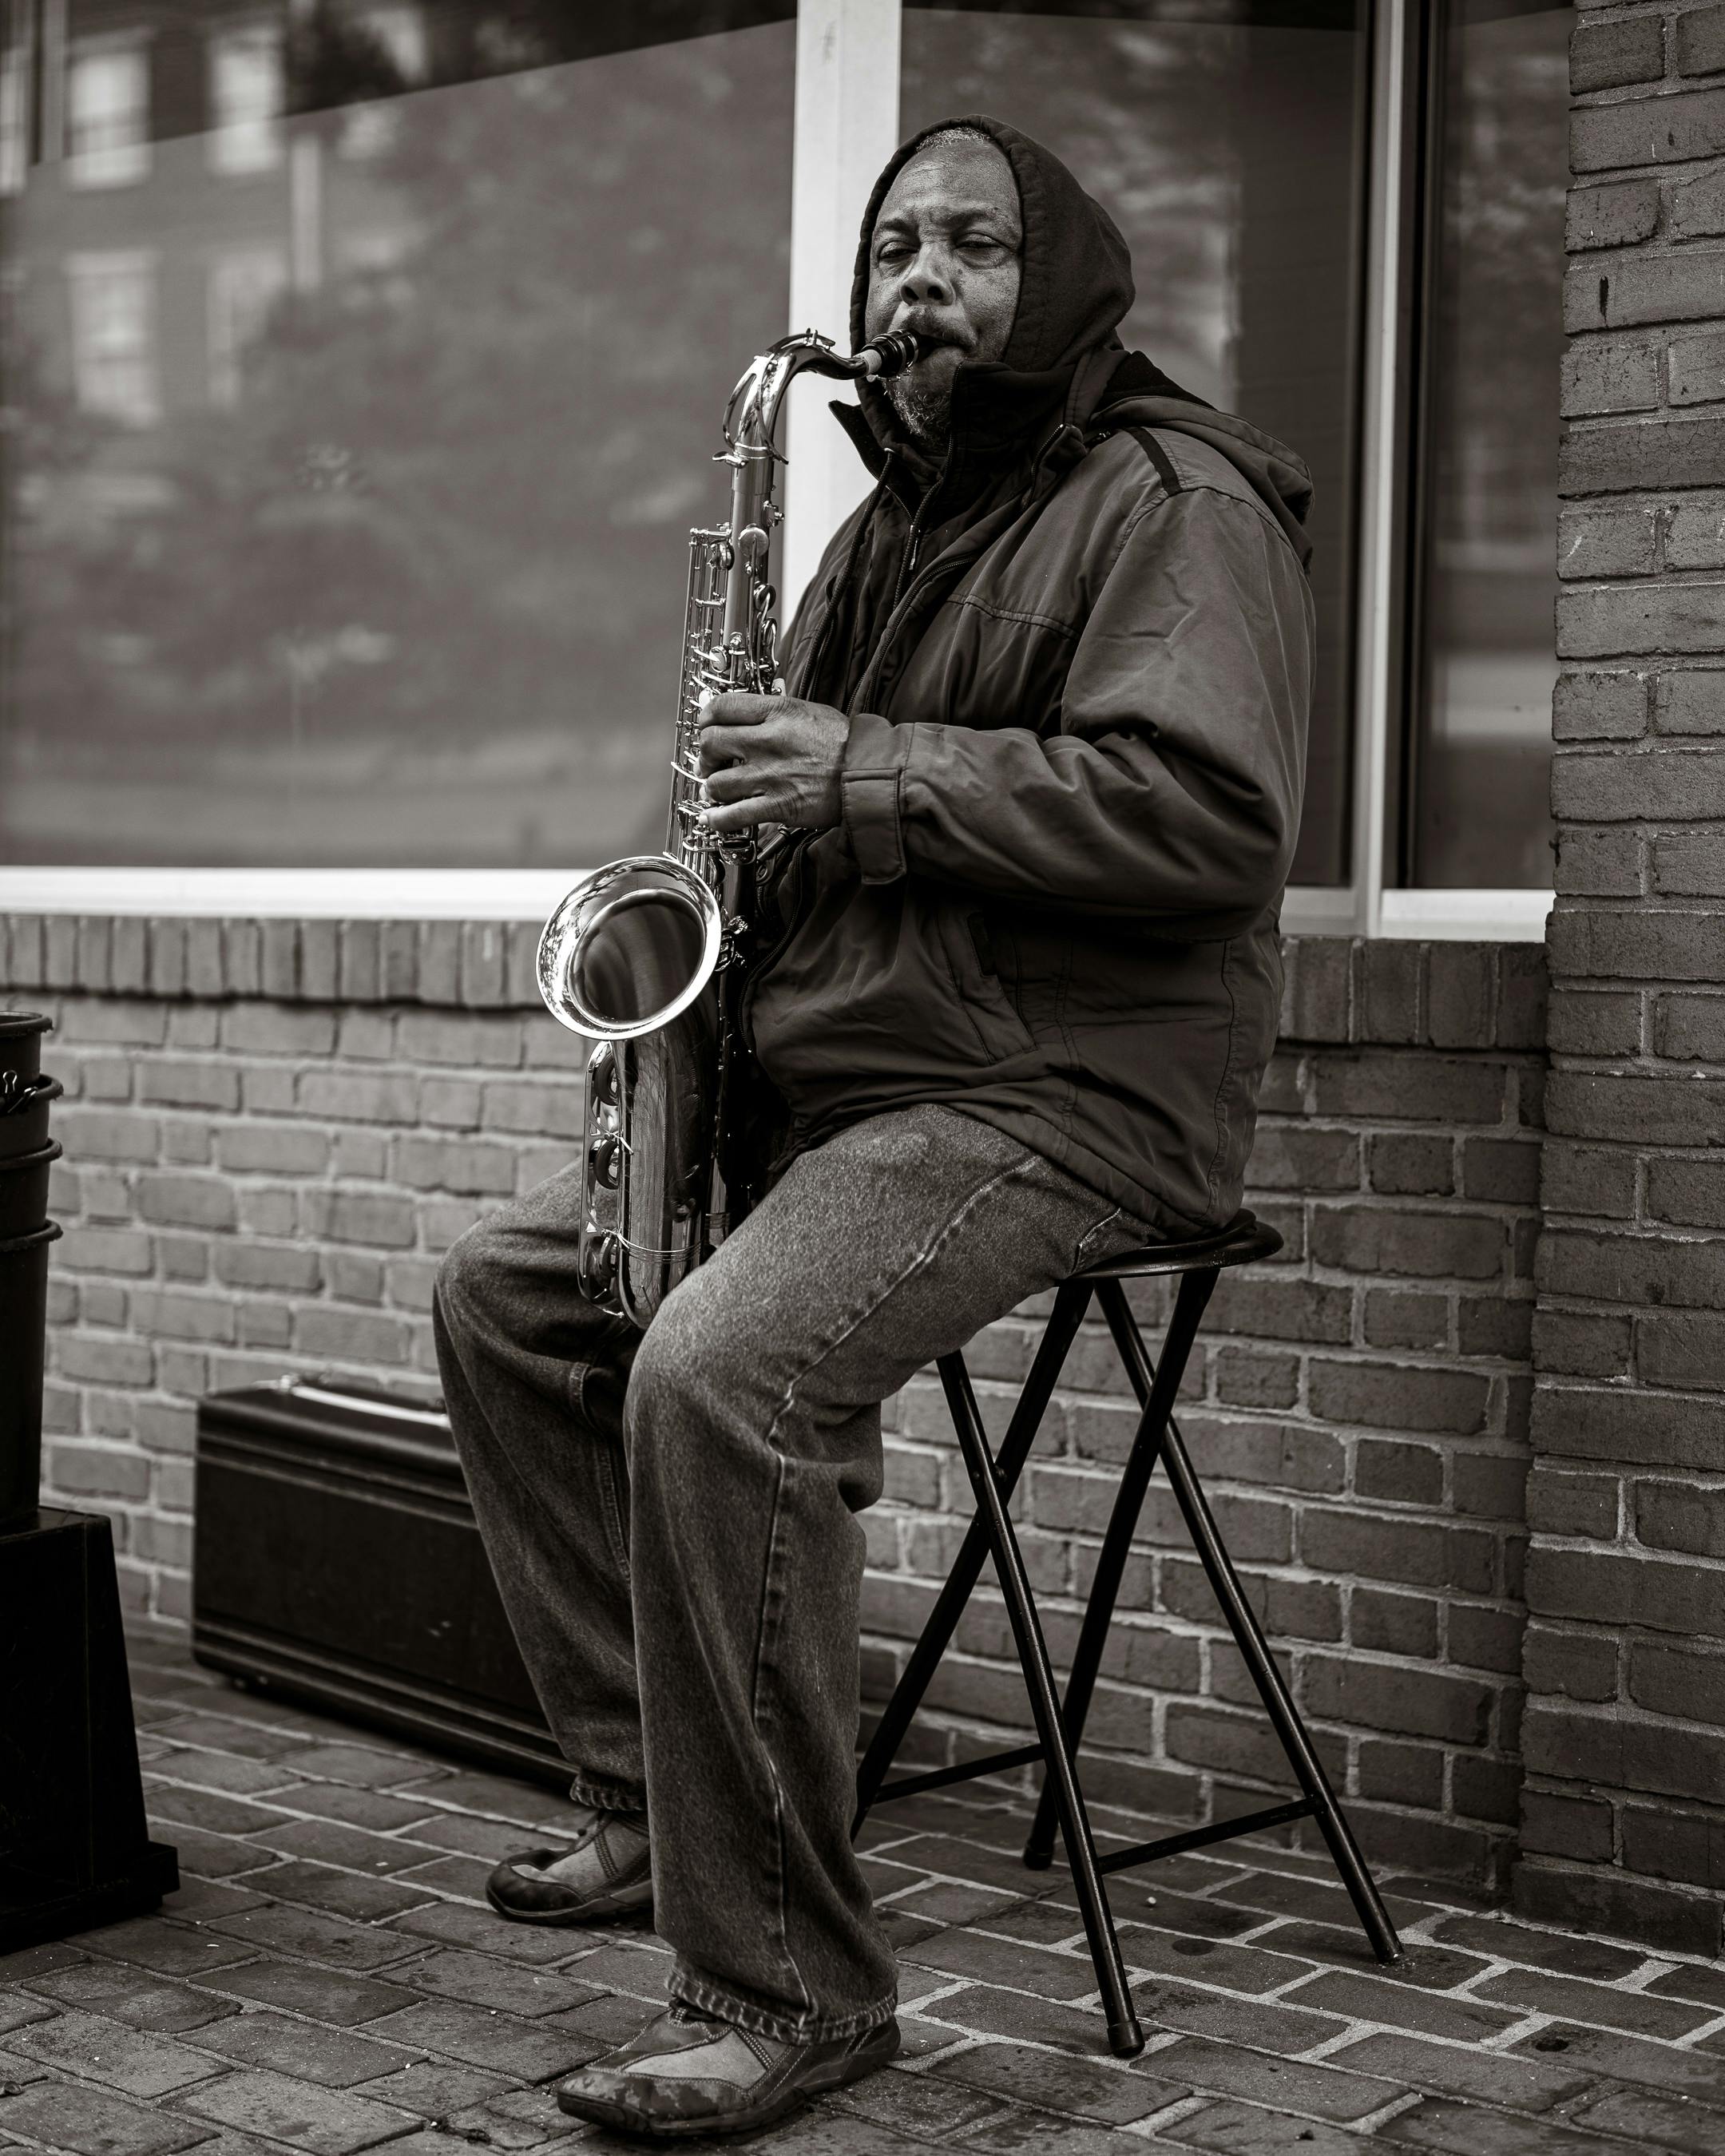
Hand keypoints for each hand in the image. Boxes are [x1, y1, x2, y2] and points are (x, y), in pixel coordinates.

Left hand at [696, 692, 848, 834]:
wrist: (868, 774)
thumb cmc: (844, 744)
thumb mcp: (808, 712)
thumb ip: (775, 713)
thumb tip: (749, 718)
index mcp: (777, 713)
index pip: (723, 707)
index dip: (707, 717)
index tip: (707, 726)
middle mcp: (768, 742)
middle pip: (711, 743)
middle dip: (706, 754)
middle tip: (711, 761)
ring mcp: (770, 776)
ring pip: (717, 782)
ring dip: (713, 787)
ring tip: (719, 789)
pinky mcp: (778, 806)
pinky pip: (733, 815)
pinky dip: (717, 819)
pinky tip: (713, 818)